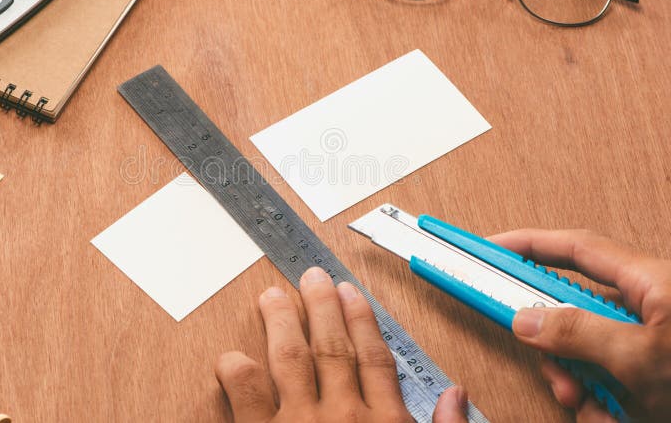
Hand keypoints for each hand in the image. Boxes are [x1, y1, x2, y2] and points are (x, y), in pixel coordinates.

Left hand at [215, 266, 467, 422]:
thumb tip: (455, 394)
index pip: (374, 358)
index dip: (361, 321)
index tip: (350, 293)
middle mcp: (342, 419)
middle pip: (330, 349)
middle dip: (320, 308)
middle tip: (309, 277)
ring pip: (289, 362)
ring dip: (279, 325)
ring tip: (270, 298)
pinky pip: (245, 404)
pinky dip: (236, 379)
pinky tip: (230, 358)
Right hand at [489, 229, 670, 421]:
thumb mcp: (644, 358)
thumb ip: (579, 333)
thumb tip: (528, 320)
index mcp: (650, 280)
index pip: (573, 249)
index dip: (527, 244)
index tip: (490, 248)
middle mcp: (648, 304)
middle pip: (575, 309)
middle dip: (558, 346)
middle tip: (557, 373)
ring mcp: (651, 338)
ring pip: (589, 350)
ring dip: (581, 383)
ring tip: (595, 406)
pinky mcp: (656, 368)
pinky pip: (611, 376)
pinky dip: (605, 402)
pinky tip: (618, 416)